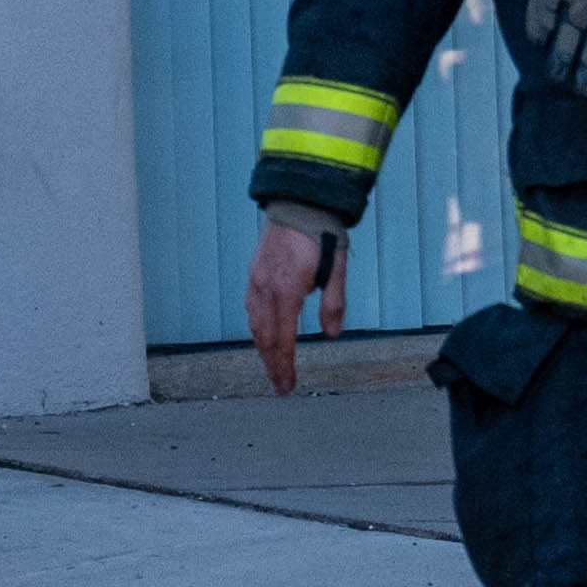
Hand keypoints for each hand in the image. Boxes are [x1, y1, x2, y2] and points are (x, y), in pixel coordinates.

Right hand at [248, 209, 345, 392]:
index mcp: (287, 290)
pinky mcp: (254, 273)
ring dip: (263, 349)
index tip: (287, 385)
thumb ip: (334, 303)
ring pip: (254, 324)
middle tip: (281, 385)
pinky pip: (251, 307)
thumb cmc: (321, 233)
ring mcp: (257, 280)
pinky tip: (262, 334)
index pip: (282, 339)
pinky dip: (256, 328)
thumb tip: (332, 335)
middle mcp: (266, 288)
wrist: (300, 201)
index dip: (284, 365)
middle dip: (272, 364)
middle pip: (264, 338)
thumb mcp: (336, 267)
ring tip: (273, 366)